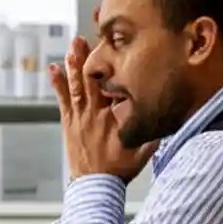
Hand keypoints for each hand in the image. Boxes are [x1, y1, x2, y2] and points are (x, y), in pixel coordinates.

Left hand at [49, 36, 156, 181]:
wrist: (95, 185)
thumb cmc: (119, 169)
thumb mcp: (143, 150)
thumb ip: (153, 131)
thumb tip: (170, 115)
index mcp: (114, 118)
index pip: (115, 86)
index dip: (115, 66)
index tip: (115, 47)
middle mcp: (95, 114)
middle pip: (92, 79)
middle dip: (89, 57)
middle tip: (85, 38)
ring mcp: (80, 117)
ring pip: (76, 85)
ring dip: (73, 64)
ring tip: (72, 45)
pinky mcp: (70, 122)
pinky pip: (63, 98)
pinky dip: (58, 82)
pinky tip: (53, 68)